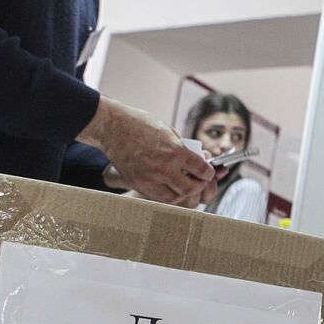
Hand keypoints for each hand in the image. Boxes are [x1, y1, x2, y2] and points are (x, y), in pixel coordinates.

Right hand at [81, 97, 215, 206]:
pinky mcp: (137, 184)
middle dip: (199, 186)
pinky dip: (167, 195)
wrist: (114, 127)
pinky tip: (169, 187)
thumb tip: (198, 161)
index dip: (209, 173)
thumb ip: (184, 149)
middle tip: (198, 181)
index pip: (202, 171)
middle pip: (191, 189)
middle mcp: (164, 168)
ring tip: (183, 185)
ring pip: (175, 197)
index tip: (208, 172)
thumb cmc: (142, 125)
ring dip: (183, 193)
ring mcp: (149, 179)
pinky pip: (158, 197)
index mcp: (176, 152)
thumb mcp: (169, 132)